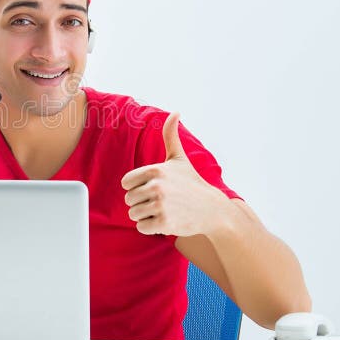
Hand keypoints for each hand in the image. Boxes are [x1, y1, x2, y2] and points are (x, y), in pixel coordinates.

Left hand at [120, 112, 228, 236]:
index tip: (153, 188)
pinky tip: (166, 220)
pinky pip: (141, 227)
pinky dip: (151, 227)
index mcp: (155, 170)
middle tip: (161, 201)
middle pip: (129, 200)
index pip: (126, 183)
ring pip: (133, 214)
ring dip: (146, 215)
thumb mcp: (179, 158)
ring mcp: (160, 205)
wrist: (212, 210)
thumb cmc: (192, 183)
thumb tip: (175, 112)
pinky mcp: (164, 223)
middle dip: (142, 203)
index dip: (137, 187)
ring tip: (164, 210)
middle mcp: (156, 186)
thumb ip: (171, 135)